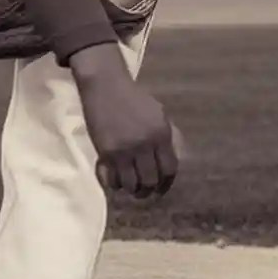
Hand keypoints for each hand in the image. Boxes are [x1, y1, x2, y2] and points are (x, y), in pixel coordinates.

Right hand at [70, 44, 178, 198]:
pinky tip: (115, 180)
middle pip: (150, 180)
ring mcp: (124, 150)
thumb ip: (166, 135)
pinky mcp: (105, 153)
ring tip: (129, 187)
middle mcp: (145, 145)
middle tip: (144, 192)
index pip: (169, 169)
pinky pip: (112, 179)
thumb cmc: (133, 97)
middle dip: (148, 191)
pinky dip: (114, 184)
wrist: (105, 86)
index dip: (166, 183)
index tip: (161, 188)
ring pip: (131, 184)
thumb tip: (173, 157)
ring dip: (131, 189)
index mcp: (161, 134)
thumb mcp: (158, 112)